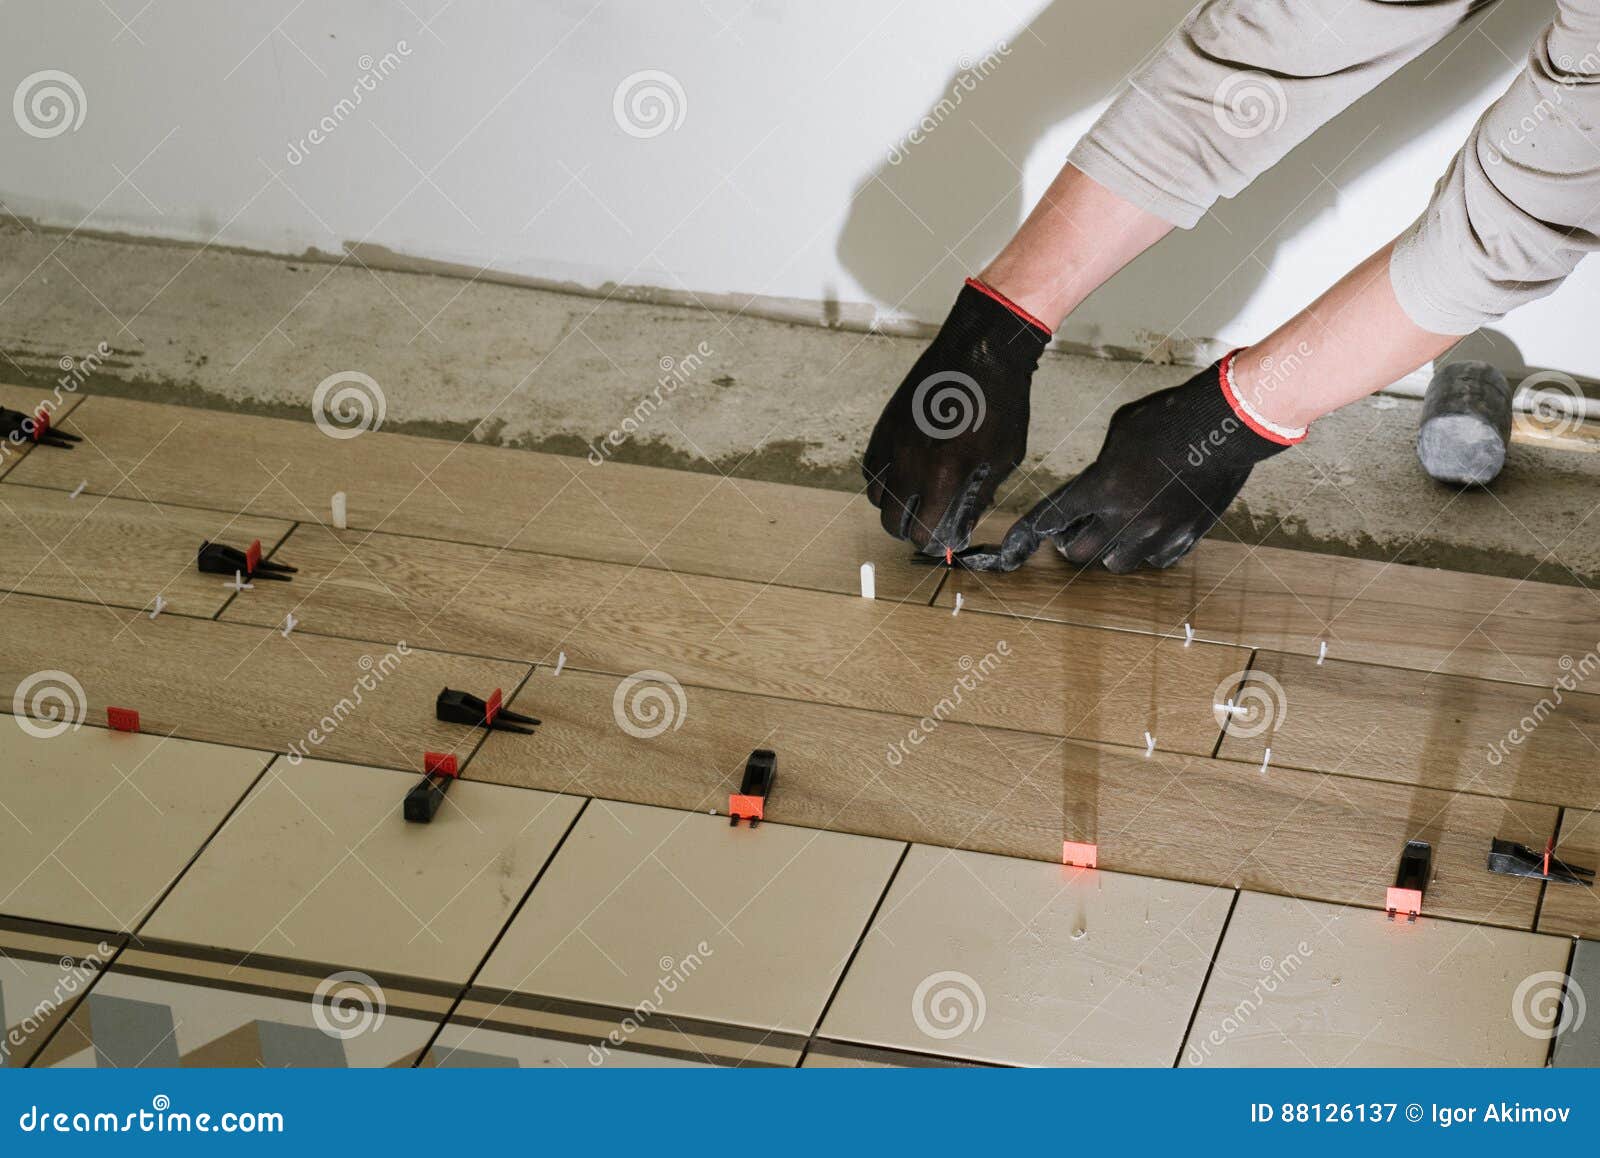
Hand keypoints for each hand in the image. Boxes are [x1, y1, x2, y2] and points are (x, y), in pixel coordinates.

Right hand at [863, 279, 1049, 554]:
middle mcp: (910, 462)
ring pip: (875, 495)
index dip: (933, 542)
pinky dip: (883, 478)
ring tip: (913, 500)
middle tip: (925, 525)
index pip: (921, 530)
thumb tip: (964, 524)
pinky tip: (903, 474)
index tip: (944, 539)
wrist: (981, 349)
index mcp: (944, 474)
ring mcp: (893, 441)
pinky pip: (871, 465)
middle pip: (890, 520)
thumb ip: (980, 496)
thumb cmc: (1001, 401)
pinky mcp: (886, 424)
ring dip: (892, 505)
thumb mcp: (1004, 457)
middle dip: (908, 530)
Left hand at [960, 354, 1300, 572]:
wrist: (1224, 425)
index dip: (1028, 534)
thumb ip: (1099, 469)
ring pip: (1117, 562)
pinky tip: (1150, 531)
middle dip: (1071, 541)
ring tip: (1117, 530)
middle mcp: (1124, 517)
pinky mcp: (1186, 536)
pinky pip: (1156, 560)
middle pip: (1079, 552)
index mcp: (1100, 487)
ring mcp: (1157, 532)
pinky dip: (1148, 550)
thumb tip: (1090, 490)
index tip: (1017, 545)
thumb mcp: (1119, 433)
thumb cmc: (1169, 419)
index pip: (1050, 519)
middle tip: (1075, 530)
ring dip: (1109, 549)